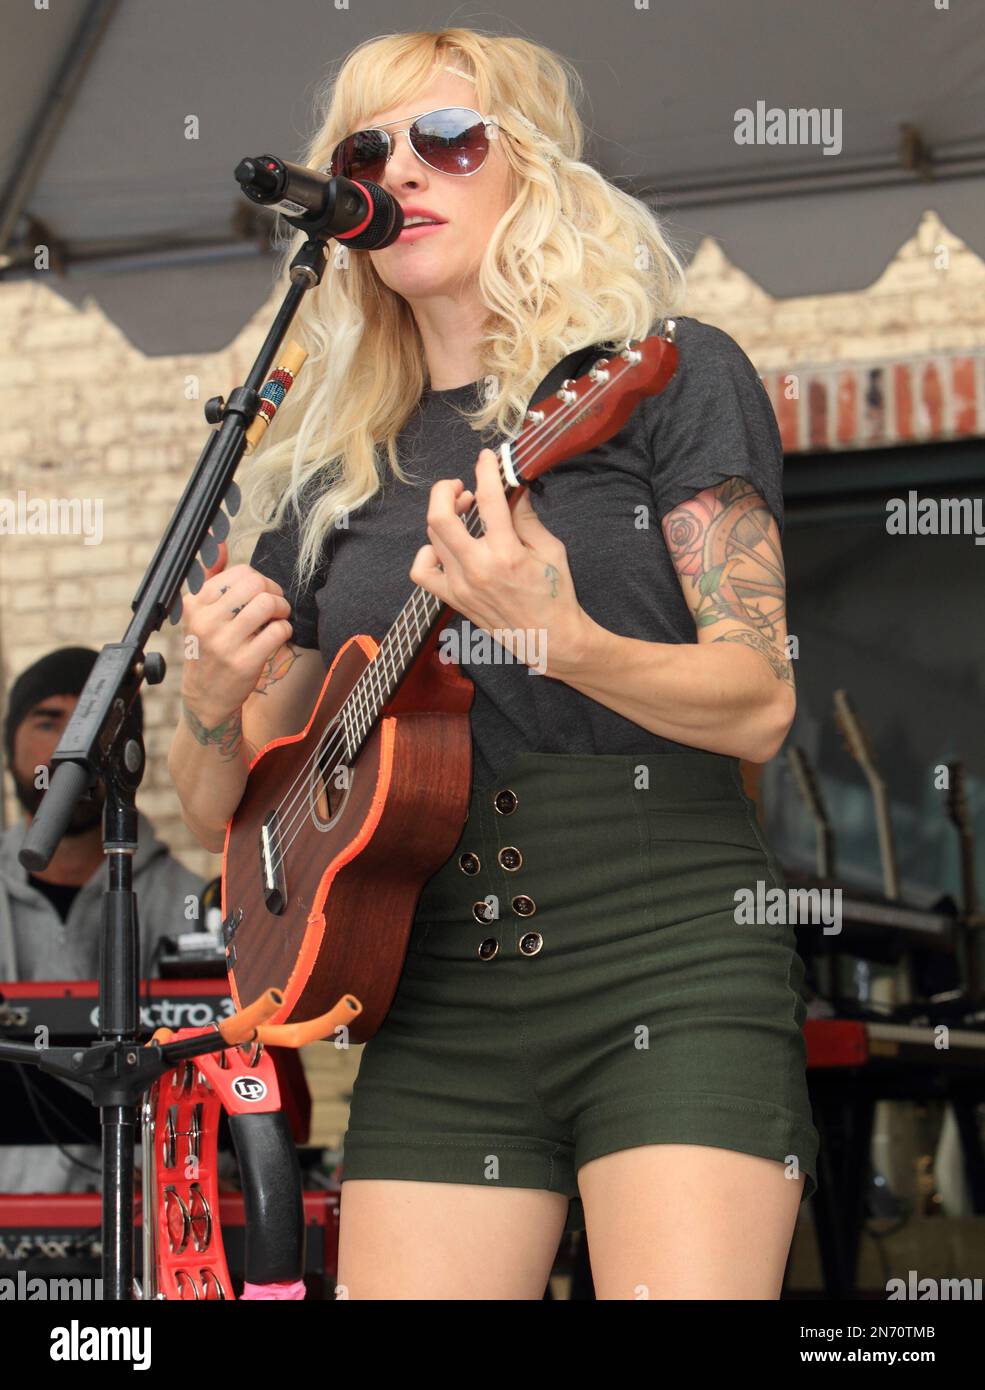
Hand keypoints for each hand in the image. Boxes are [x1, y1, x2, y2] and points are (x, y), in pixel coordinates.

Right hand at [179, 541, 293, 724]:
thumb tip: (217, 539)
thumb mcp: (199, 613)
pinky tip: (276, 637)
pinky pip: (278, 631)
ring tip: (278, 618)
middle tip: (275, 605)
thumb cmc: (208, 649)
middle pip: (256, 584)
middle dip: (274, 592)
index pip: (239, 572)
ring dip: (282, 609)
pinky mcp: (244, 663)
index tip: (260, 593)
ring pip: (268, 604)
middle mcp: (206, 622)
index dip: (259, 580)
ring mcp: (224, 643)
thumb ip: (209, 576)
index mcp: (194, 605)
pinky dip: (284, 631)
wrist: (205, 698)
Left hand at [409, 449, 594, 676]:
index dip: (485, 470)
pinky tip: (445, 548)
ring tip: (463, 513)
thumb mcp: (550, 549)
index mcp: (506, 554)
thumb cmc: (555, 596)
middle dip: (446, 491)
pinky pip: (422, 571)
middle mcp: (478, 569)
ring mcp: (461, 586)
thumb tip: (512, 487)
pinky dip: (427, 553)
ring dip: (444, 516)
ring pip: (432, 538)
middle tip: (462, 487)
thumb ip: (526, 517)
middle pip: (440, 516)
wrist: (551, 640)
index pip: (487, 499)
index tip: (486, 458)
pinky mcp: (454, 599)